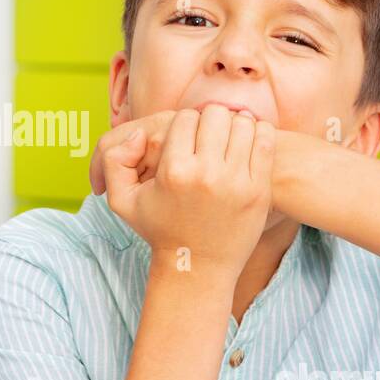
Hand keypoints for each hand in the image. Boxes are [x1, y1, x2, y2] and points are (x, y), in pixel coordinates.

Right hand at [100, 104, 275, 274]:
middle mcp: (206, 174)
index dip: (185, 123)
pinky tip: (247, 144)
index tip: (188, 138)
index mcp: (174, 171)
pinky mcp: (259, 189)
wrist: (197, 266)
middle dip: (210, 120)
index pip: (185, 117)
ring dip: (234, 126)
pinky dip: (258, 134)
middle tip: (209, 135)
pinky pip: (265, 139)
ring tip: (227, 139)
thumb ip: (114, 162)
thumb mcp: (122, 201)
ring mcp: (236, 181)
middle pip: (215, 114)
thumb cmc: (160, 229)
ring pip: (242, 122)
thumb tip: (139, 133)